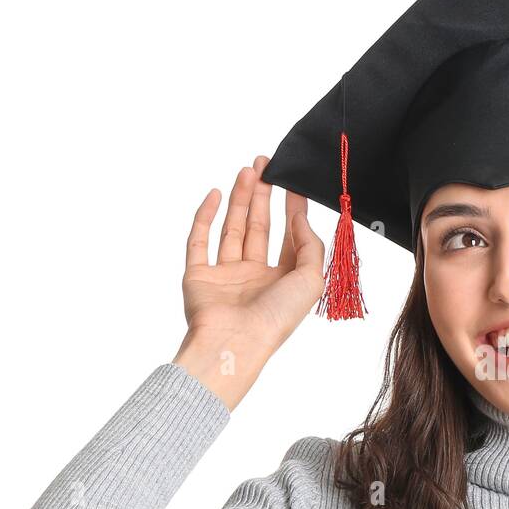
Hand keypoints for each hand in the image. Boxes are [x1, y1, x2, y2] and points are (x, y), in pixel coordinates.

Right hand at [172, 155, 324, 408]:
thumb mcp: (310, 280)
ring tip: (247, 170)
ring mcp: (225, 275)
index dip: (291, 209)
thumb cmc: (276, 318)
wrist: (235, 342)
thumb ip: (309, 245)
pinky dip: (205, 216)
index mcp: (282, 281)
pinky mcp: (198, 275)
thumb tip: (300, 218)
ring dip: (240, 199)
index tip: (292, 184)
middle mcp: (254, 277)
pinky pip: (199, 239)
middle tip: (266, 166)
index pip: (288, 237)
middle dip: (263, 196)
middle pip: (259, 227)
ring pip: (233, 228)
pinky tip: (215, 194)